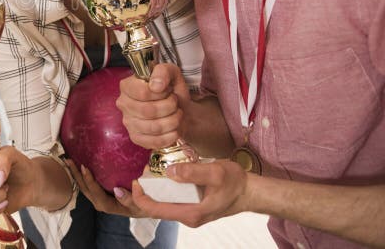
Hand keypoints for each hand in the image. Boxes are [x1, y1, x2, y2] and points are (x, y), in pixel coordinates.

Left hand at [66, 159, 143, 217]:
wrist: (143, 208)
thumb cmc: (141, 205)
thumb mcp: (139, 204)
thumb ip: (129, 199)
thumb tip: (117, 190)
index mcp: (107, 205)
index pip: (95, 191)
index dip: (89, 180)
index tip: (84, 167)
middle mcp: (99, 203)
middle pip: (84, 188)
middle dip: (75, 174)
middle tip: (68, 160)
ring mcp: (97, 198)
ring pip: (83, 186)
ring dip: (76, 173)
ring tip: (69, 160)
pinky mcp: (98, 194)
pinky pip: (87, 184)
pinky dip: (81, 175)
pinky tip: (78, 165)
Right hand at [117, 63, 190, 149]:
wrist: (180, 110)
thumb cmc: (172, 91)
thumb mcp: (172, 73)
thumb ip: (163, 72)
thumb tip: (155, 85)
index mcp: (127, 86)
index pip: (141, 92)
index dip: (161, 93)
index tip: (168, 91)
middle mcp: (123, 104)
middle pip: (148, 111)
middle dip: (169, 107)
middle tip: (175, 104)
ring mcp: (128, 123)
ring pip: (153, 127)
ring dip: (172, 121)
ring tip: (176, 115)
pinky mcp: (136, 138)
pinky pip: (154, 141)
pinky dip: (170, 136)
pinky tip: (174, 129)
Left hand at [132, 159, 248, 226]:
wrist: (250, 192)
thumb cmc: (235, 183)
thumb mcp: (216, 172)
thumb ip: (192, 172)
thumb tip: (170, 171)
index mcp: (190, 213)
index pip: (154, 210)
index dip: (139, 197)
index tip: (135, 180)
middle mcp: (187, 217)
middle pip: (156, 208)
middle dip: (145, 191)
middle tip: (143, 171)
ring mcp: (190, 212)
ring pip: (163, 204)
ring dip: (154, 189)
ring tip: (150, 170)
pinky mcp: (192, 206)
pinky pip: (172, 200)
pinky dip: (164, 188)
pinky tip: (163, 174)